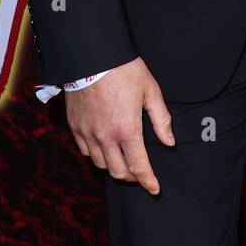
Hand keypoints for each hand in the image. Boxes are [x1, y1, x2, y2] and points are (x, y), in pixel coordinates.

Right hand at [64, 56, 173, 194]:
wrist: (92, 56)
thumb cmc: (125, 71)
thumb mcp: (150, 91)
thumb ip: (161, 119)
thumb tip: (169, 141)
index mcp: (127, 129)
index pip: (138, 166)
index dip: (148, 181)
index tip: (154, 189)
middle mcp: (105, 136)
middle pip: (118, 172)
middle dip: (131, 177)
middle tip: (139, 172)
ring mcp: (88, 133)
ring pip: (100, 164)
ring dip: (113, 166)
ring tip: (122, 159)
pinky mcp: (75, 126)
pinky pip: (85, 151)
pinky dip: (96, 154)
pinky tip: (104, 147)